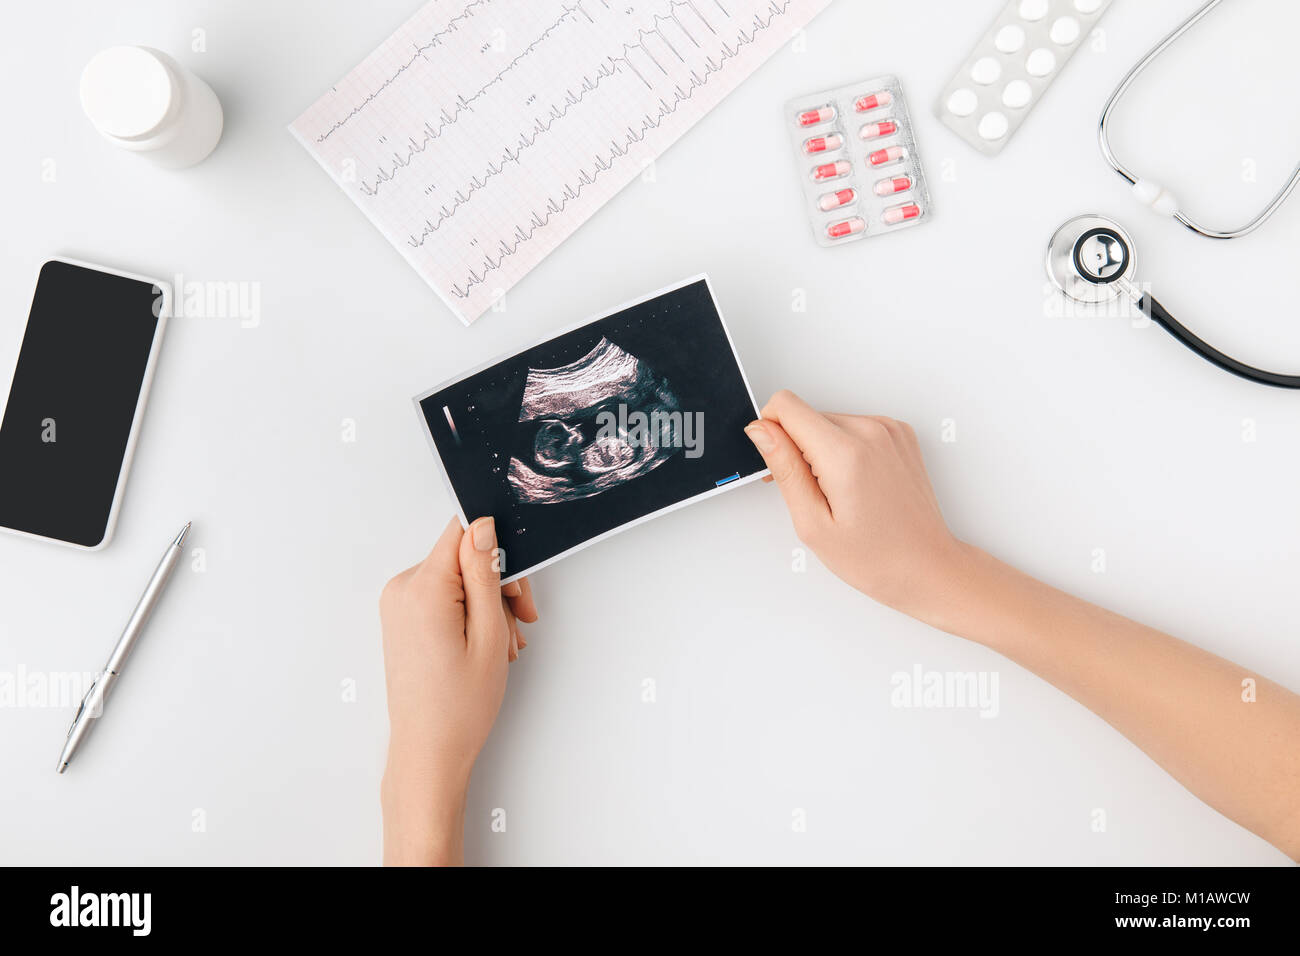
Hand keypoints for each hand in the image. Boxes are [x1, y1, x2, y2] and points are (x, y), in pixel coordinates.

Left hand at [378, 515, 538, 864]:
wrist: (428, 751)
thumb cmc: (458, 706)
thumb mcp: (488, 633)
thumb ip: (484, 573)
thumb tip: (483, 527)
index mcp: (423, 588)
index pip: (462, 532)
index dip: (497, 553)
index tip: (515, 587)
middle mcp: (402, 590)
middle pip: (461, 557)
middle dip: (497, 584)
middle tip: (520, 622)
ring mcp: (398, 605)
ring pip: (456, 579)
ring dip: (487, 604)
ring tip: (503, 645)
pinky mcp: (402, 619)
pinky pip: (442, 597)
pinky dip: (467, 614)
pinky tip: (484, 644)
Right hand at [744, 390, 967, 625]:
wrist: (927, 566)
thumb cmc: (876, 557)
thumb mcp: (813, 523)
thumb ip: (784, 468)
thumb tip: (761, 430)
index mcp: (846, 453)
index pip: (785, 406)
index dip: (771, 432)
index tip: (780, 466)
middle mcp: (871, 431)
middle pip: (806, 416)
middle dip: (797, 449)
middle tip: (813, 495)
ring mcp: (890, 429)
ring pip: (829, 422)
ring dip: (822, 452)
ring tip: (839, 494)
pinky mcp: (899, 433)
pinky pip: (854, 428)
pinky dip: (846, 451)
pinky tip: (857, 485)